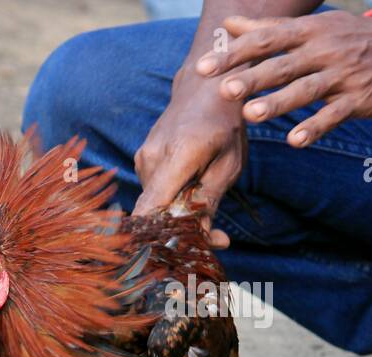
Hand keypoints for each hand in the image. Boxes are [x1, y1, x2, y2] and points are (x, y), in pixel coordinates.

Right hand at [133, 71, 243, 247]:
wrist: (205, 86)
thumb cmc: (225, 125)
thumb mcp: (230, 165)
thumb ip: (212, 203)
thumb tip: (211, 242)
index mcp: (179, 155)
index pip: (152, 208)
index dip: (157, 237)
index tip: (175, 255)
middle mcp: (152, 158)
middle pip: (154, 212)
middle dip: (178, 230)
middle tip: (213, 237)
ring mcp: (143, 158)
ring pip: (154, 203)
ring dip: (176, 213)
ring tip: (205, 204)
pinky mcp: (141, 159)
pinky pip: (153, 191)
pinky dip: (170, 199)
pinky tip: (191, 189)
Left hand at [198, 11, 371, 147]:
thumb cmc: (351, 38)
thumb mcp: (314, 27)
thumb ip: (268, 29)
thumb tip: (227, 25)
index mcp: (309, 33)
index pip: (266, 40)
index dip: (234, 54)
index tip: (203, 67)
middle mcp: (324, 51)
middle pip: (282, 66)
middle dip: (252, 78)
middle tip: (224, 91)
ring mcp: (343, 75)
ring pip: (306, 90)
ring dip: (278, 103)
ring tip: (250, 116)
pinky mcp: (360, 99)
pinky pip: (334, 114)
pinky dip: (316, 127)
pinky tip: (295, 141)